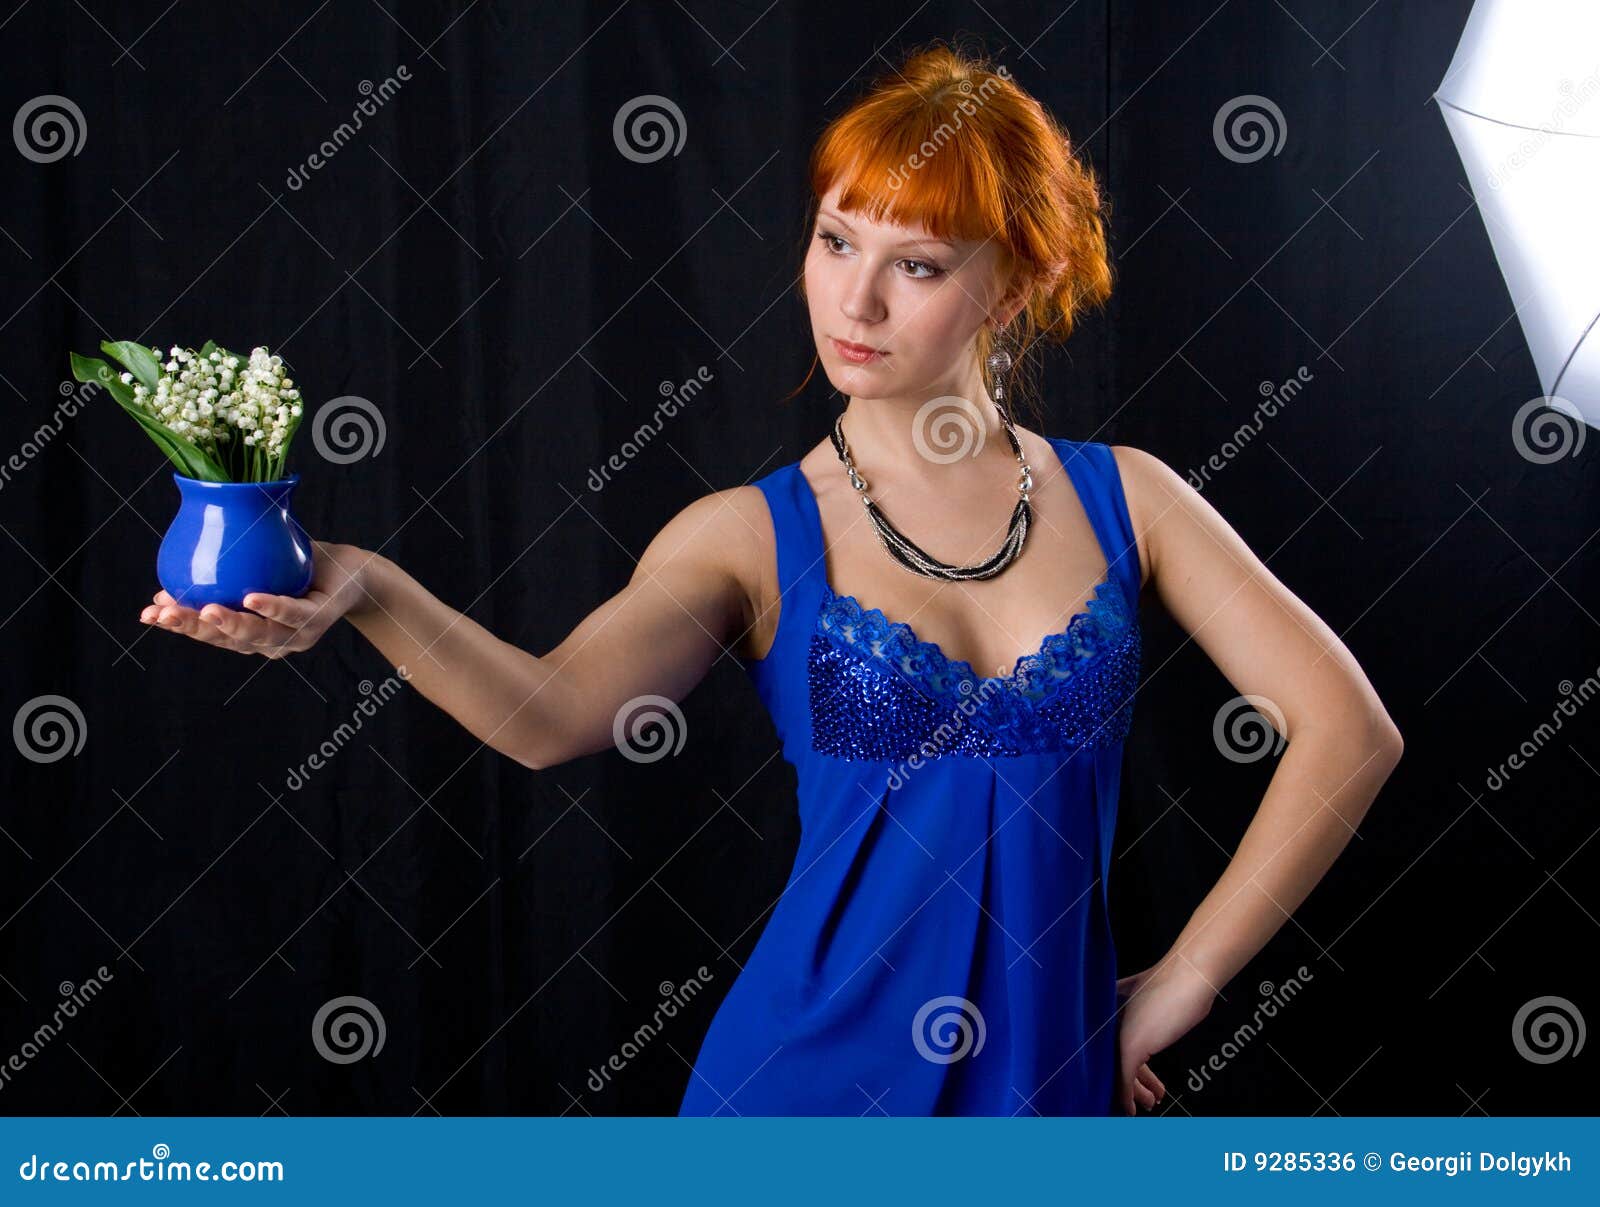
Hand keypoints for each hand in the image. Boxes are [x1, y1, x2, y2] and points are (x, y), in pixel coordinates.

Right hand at [139, 540, 376, 658]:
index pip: (208, 633)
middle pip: (227, 639)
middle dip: (193, 627)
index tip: (147, 613)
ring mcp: (296, 635)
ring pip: (259, 633)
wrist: (349, 570)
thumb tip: (177, 550)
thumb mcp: (253, 565)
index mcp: (250, 633)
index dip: (178, 625)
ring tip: (204, 609)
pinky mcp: (319, 618)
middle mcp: (271, 642)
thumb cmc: (296, 568)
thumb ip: (221, 566)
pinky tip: (252, 597)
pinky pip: (294, 613)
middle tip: (164, 614)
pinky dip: (273, 606)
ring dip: (230, 622)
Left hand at [1113, 957, 1217, 1115]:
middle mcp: (1106, 1024)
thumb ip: (1137, 1013)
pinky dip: (1127, 1097)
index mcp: (1107, 1011)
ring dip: (1135, 1092)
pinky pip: (1124, 1079)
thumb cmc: (1174, 985)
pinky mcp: (1130, 1047)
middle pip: (1112, 1062)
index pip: (1108, 1048)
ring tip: (1150, 1102)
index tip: (1135, 1082)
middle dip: (1131, 1084)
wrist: (1187, 977)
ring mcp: (1117, 1035)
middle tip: (1145, 1098)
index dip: (1122, 1066)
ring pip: (1118, 1073)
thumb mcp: (1147, 1001)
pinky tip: (1132, 1109)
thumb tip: (1142, 1029)